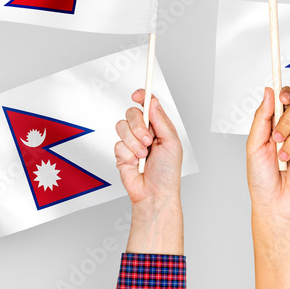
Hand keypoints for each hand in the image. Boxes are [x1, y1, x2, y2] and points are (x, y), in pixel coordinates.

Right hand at [114, 90, 181, 206]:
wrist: (155, 193)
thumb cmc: (168, 172)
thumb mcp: (172, 142)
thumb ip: (161, 121)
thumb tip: (152, 102)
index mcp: (159, 127)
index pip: (148, 105)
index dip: (142, 96)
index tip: (138, 95)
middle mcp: (145, 132)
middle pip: (132, 113)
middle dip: (139, 126)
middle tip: (148, 140)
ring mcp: (131, 142)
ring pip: (122, 127)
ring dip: (134, 142)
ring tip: (143, 155)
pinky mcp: (121, 153)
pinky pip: (117, 144)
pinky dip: (128, 154)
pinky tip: (135, 163)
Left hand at [246, 87, 289, 222]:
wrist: (273, 204)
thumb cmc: (261, 178)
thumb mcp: (254, 145)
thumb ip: (262, 117)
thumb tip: (268, 92)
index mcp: (279, 123)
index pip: (288, 99)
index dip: (287, 93)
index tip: (282, 98)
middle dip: (287, 121)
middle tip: (277, 138)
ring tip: (283, 159)